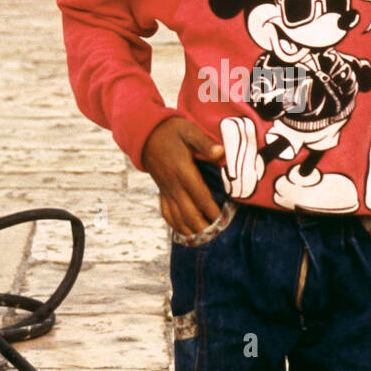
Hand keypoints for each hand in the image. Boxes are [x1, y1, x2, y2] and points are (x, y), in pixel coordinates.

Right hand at [141, 117, 223, 236]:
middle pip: (189, 213)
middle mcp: (174, 185)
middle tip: (219, 235)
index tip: (224, 220)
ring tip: (206, 239)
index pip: (200, 196)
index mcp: (183, 171)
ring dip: (191, 230)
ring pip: (178, 218)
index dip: (212, 211)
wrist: (145, 134)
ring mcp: (166, 191)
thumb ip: (205, 143)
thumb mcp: (189, 131)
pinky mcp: (162, 192)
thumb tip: (220, 153)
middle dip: (204, 227)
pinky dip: (176, 226)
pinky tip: (186, 233)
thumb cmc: (171, 131)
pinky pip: (167, 214)